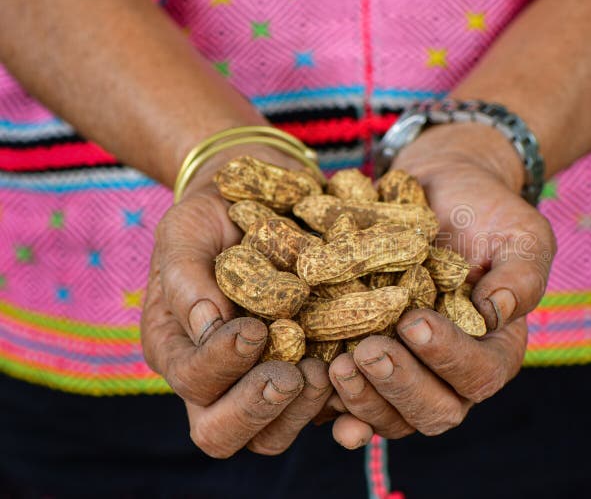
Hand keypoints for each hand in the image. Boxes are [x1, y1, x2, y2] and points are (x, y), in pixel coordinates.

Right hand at [140, 146, 332, 457]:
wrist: (257, 202)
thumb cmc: (211, 218)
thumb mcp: (186, 232)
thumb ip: (186, 275)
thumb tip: (208, 325)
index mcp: (181, 349)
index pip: (194, 382)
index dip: (222, 365)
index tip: (254, 330)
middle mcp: (220, 379)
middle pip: (225, 432)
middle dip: (260, 408)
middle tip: (292, 374)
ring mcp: (265, 380)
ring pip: (277, 433)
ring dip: (305, 409)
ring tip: (329, 368)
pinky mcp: (310, 371)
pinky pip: (326, 407)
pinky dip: (347, 403)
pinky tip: (365, 379)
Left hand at [328, 123, 555, 446]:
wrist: (437, 191)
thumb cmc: (485, 212)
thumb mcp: (520, 234)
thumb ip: (521, 276)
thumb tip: (496, 314)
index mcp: (494, 350)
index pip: (479, 374)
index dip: (448, 357)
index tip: (415, 322)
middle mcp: (451, 374)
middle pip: (434, 412)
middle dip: (399, 386)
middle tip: (367, 350)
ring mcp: (408, 375)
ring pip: (390, 417)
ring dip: (362, 400)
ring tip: (336, 365)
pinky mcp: (368, 366)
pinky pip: (350, 402)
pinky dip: (331, 404)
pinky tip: (312, 387)